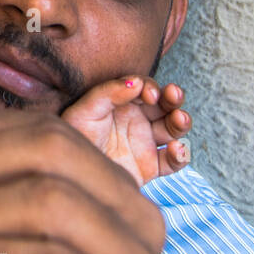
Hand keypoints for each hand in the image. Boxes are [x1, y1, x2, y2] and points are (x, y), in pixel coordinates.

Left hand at [62, 77, 190, 184]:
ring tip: (179, 119)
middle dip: (173, 97)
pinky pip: (172, 161)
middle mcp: (137, 121)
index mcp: (122, 104)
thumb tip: (136, 82)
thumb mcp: (85, 110)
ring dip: (181, 122)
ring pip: (173, 130)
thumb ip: (109, 92)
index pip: (145, 89)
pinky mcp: (150, 166)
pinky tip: (175, 149)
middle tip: (174, 94)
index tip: (149, 94)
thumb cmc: (74, 137)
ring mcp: (145, 143)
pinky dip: (180, 155)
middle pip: (165, 105)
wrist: (71, 171)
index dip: (151, 87)